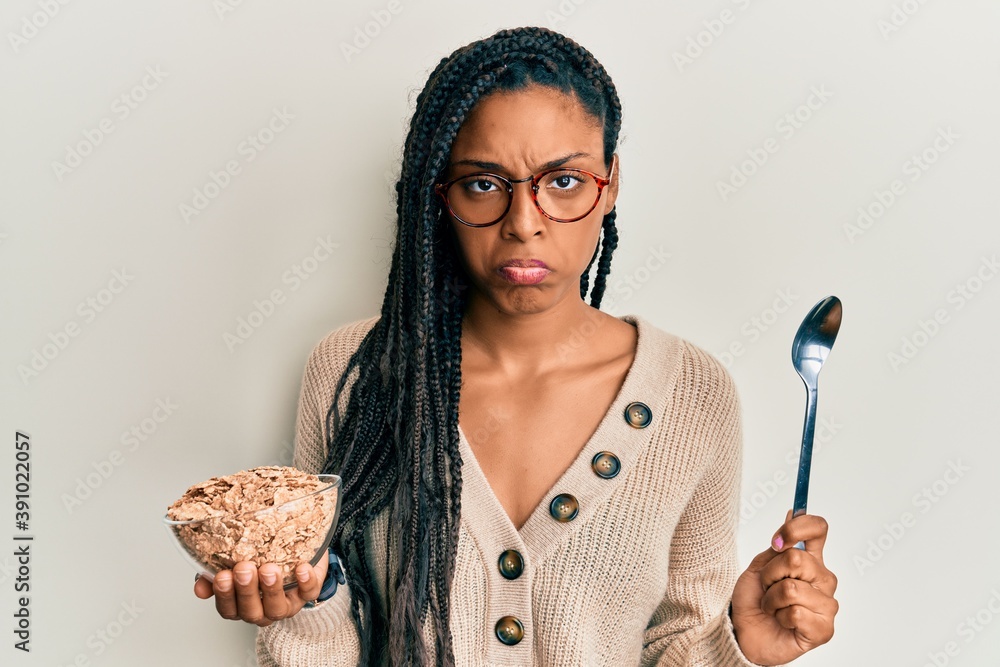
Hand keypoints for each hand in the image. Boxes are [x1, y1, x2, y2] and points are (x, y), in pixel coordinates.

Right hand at [193, 556, 328, 626]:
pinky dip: (305, 582)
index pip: (228, 609)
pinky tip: (301, 568)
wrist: (293, 549)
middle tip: (244, 569)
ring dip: (272, 589)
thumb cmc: (258, 559)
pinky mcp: (307, 593)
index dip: (224, 595)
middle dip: (247, 591)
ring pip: (278, 608)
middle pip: (251, 612)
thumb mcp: (233, 563)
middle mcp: (262, 610)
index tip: (221, 575)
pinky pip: (308, 593)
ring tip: (269, 569)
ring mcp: (286, 603)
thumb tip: (199, 586)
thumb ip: (213, 572)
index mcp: (241, 605)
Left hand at [730, 510, 838, 665]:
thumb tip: (792, 513)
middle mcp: (823, 579)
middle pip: (798, 559)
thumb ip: (779, 544)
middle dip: (770, 574)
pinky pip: (795, 613)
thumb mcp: (760, 566)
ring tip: (772, 608)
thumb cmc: (753, 600)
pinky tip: (781, 622)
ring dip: (771, 599)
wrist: (744, 632)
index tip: (776, 541)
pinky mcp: (824, 629)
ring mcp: (826, 605)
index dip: (797, 528)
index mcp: (810, 560)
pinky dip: (778, 616)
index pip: (818, 529)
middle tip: (767, 587)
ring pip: (792, 588)